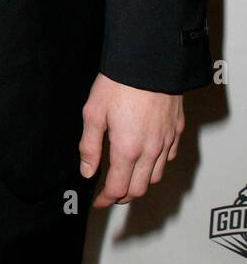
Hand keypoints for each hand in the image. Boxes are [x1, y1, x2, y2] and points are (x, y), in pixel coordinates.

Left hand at [79, 73, 183, 208]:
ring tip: (126, 176)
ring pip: (155, 176)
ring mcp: (166, 141)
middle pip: (139, 189)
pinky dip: (157, 164)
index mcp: (127, 149)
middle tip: (110, 192)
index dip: (106, 200)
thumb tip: (87, 172)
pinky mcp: (176, 130)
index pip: (118, 189)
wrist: (149, 61)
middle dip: (123, 195)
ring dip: (140, 182)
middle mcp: (150, 151)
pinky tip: (147, 156)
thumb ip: (90, 146)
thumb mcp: (93, 113)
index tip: (98, 201)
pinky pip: (169, 157)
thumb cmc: (118, 84)